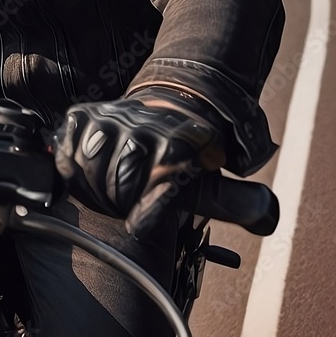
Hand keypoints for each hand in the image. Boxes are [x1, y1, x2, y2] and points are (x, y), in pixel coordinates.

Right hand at [52, 88, 224, 236]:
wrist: (160, 111)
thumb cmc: (183, 159)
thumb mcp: (210, 182)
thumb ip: (237, 203)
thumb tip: (267, 219)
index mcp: (180, 140)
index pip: (156, 183)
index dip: (145, 211)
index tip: (139, 225)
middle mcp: (144, 123)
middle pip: (119, 181)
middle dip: (118, 202)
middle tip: (122, 208)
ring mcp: (110, 117)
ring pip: (90, 164)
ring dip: (93, 187)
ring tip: (104, 195)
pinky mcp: (82, 115)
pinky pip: (68, 148)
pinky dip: (70, 166)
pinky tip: (82, 175)